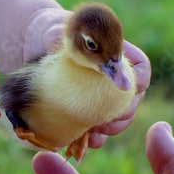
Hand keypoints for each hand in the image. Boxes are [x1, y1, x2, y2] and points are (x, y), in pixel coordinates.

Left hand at [27, 8, 151, 148]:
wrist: (32, 53)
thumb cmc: (50, 35)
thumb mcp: (55, 32)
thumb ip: (62, 36)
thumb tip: (75, 51)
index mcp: (119, 55)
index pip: (141, 71)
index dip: (136, 83)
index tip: (123, 90)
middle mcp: (115, 80)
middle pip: (133, 101)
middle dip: (122, 113)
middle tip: (104, 116)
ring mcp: (104, 100)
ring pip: (120, 120)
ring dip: (110, 128)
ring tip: (92, 130)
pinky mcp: (88, 116)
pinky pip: (99, 133)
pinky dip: (94, 139)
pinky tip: (84, 141)